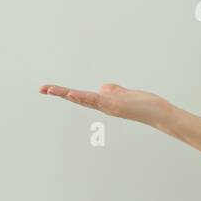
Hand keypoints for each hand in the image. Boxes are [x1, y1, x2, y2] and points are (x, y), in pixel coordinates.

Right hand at [39, 82, 172, 127]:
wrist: (159, 113)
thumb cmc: (144, 105)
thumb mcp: (125, 94)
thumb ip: (113, 90)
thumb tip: (103, 88)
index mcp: (103, 102)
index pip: (80, 96)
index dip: (65, 92)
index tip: (48, 88)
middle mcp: (103, 106)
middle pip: (77, 98)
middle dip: (59, 93)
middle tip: (41, 89)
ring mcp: (108, 107)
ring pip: (84, 99)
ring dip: (67, 94)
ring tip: (51, 90)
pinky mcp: (116, 106)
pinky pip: (97, 100)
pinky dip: (84, 97)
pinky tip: (73, 94)